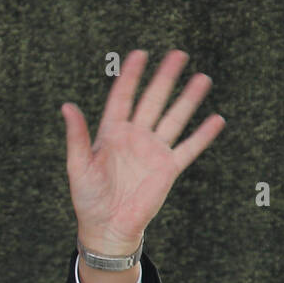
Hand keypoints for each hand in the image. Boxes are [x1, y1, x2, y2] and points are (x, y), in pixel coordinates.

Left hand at [62, 49, 224, 254]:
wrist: (106, 228)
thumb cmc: (87, 199)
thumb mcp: (79, 166)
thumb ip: (77, 137)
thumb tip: (67, 106)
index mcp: (111, 134)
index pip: (123, 98)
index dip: (131, 76)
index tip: (140, 54)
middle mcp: (134, 138)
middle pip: (152, 101)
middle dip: (164, 78)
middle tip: (178, 54)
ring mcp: (153, 152)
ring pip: (174, 119)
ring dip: (188, 99)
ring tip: (202, 78)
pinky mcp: (168, 169)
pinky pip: (188, 148)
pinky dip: (202, 135)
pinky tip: (216, 119)